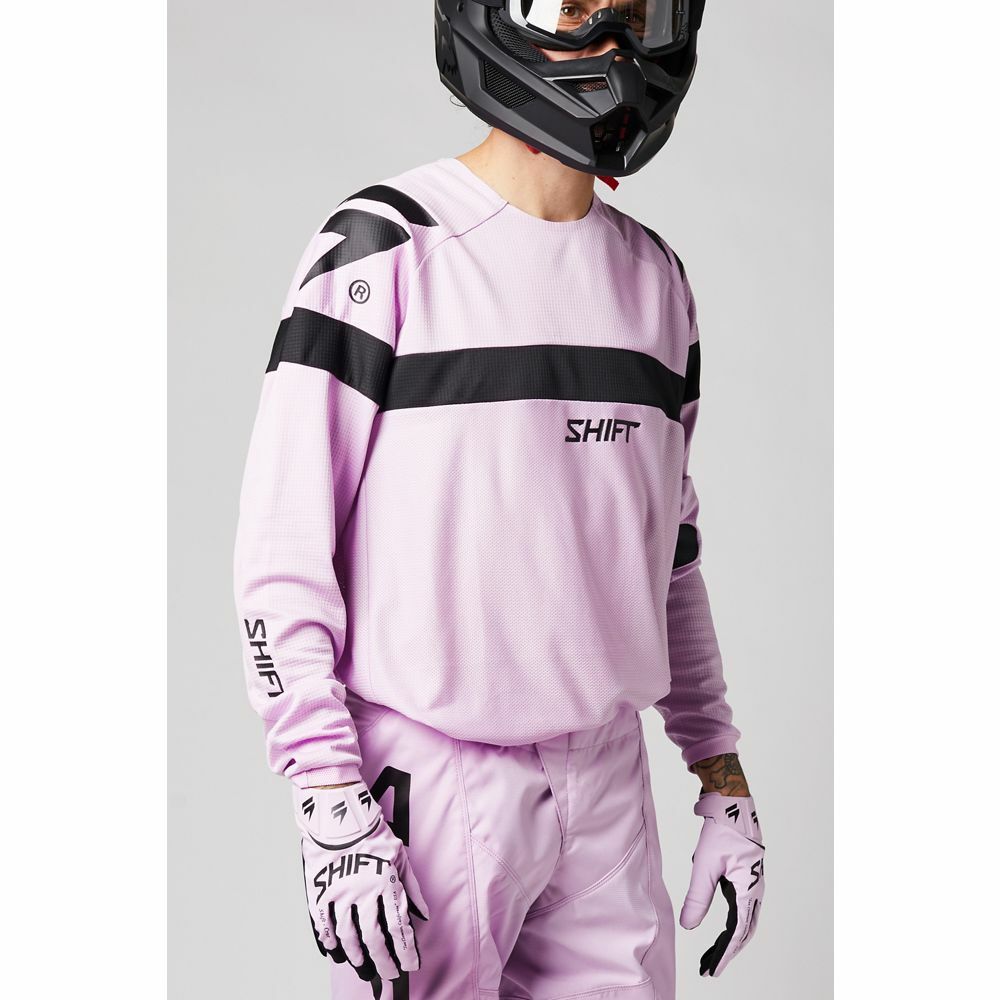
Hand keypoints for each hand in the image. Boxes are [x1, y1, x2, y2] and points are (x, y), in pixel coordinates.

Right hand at [294, 782, 428, 982]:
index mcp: (386, 884)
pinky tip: (336, 950)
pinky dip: (330, 941)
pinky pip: (325, 924)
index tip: (410, 965)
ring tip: (365, 965)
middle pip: (375, 937)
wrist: (341, 815)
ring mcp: (341, 893)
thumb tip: (422, 912)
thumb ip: (412, 887)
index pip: (399, 927)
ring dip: (359, 955)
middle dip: (384, 960)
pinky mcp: (321, 892)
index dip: (405, 950)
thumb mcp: (400, 856)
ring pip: (350, 936)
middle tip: (390, 973)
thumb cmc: (372, 833)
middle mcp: (364, 893)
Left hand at [679, 792, 764, 977]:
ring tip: (710, 955)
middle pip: (743, 931)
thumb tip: (688, 926)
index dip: (724, 954)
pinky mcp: (746, 876)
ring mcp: (752, 883)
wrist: (732, 803)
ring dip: (728, 940)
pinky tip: (718, 929)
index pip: (738, 932)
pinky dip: (730, 923)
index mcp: (749, 889)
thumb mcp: (705, 865)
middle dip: (726, 952)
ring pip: (743, 921)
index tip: (713, 971)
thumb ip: (698, 897)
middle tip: (708, 969)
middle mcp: (756, 890)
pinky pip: (740, 908)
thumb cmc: (721, 831)